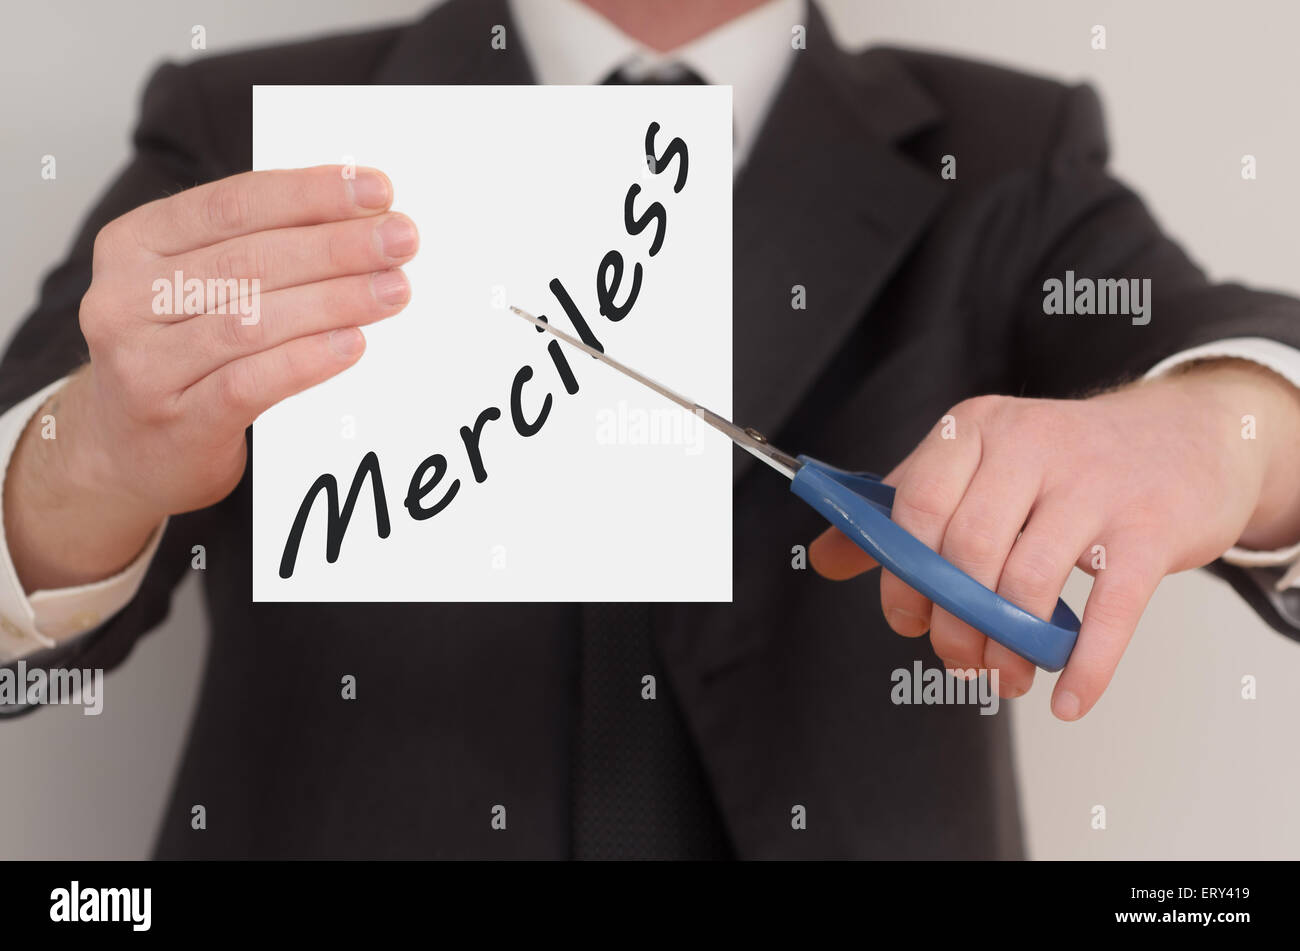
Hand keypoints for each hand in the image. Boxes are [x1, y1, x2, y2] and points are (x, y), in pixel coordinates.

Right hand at [5, 166, 418, 589]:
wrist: (126, 453)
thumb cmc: (178, 356)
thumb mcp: (192, 287)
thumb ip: (253, 248)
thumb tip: (356, 217)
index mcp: (133, 244)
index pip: (232, 204)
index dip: (310, 193)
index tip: (376, 190)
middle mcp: (125, 299)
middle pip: (249, 259)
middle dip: (337, 245)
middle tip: (401, 239)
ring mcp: (145, 364)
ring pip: (253, 320)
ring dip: (335, 300)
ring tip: (393, 289)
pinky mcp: (178, 420)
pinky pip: (252, 383)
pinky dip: (308, 360)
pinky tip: (353, 344)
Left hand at [809, 361, 1299, 719]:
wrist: (1187, 434)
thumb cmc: (1066, 461)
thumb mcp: (977, 463)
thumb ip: (900, 510)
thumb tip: (824, 557)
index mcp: (976, 429)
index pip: (916, 507)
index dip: (901, 576)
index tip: (907, 618)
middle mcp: (1031, 445)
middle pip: (967, 551)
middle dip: (953, 622)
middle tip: (958, 657)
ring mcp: (1095, 485)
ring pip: (1028, 583)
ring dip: (1008, 648)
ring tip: (1005, 673)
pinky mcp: (1152, 528)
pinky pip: (1109, 610)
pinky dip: (1084, 665)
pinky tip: (1067, 698)